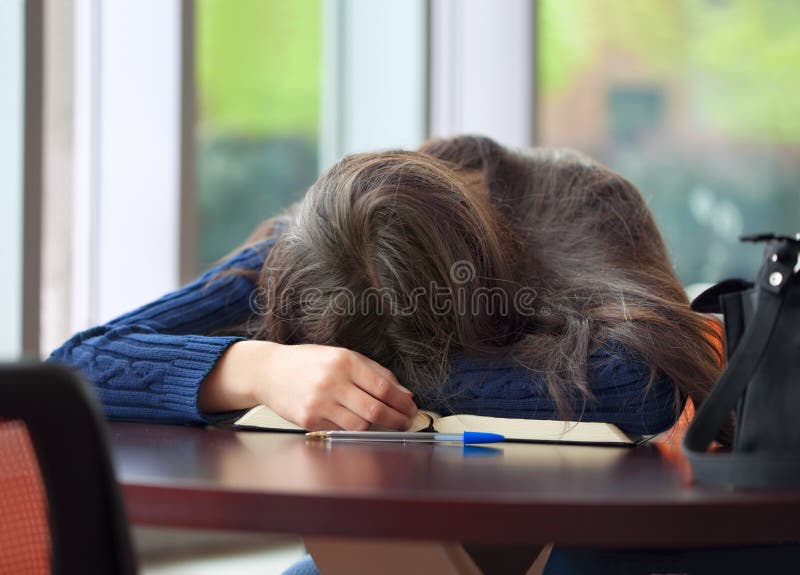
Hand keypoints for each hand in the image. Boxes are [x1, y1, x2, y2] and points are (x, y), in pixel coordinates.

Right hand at [199, 341, 416, 430]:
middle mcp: (331, 381)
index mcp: (344, 361)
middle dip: (396, 420)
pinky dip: (355, 431)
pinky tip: (361, 425)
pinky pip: (341, 431)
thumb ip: (374, 372)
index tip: (411, 408)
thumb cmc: (310, 362)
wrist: (269, 371)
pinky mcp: (308, 420)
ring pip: (360, 425)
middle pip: (375, 410)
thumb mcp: (342, 356)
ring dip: (378, 428)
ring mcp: (318, 403)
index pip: (383, 387)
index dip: (402, 402)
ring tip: (386, 425)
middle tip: (406, 423)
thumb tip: (403, 393)